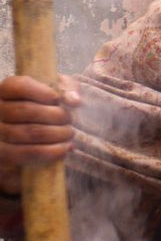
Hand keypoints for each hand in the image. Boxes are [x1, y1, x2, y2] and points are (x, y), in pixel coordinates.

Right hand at [0, 75, 80, 194]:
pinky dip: (48, 152)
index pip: (18, 86)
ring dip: (55, 134)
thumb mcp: (59, 91)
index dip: (40, 92)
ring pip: (26, 133)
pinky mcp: (2, 154)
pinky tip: (64, 149)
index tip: (57, 99)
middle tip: (70, 120)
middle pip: (24, 110)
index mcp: (6, 90)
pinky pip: (23, 154)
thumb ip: (68, 89)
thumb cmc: (49, 106)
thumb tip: (74, 101)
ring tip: (69, 133)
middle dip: (54, 115)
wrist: (40, 135)